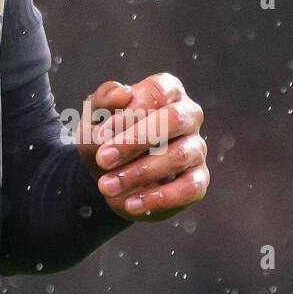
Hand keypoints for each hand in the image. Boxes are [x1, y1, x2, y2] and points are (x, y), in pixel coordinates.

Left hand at [76, 74, 207, 222]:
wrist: (106, 174)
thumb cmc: (105, 135)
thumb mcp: (94, 116)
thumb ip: (103, 100)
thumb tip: (124, 93)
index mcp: (166, 90)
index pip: (157, 91)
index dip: (129, 111)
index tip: (101, 134)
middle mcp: (187, 115)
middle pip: (173, 119)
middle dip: (136, 140)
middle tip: (102, 158)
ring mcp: (196, 148)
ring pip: (178, 156)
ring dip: (139, 173)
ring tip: (106, 185)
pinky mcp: (198, 179)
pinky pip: (188, 189)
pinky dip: (157, 198)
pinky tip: (130, 203)